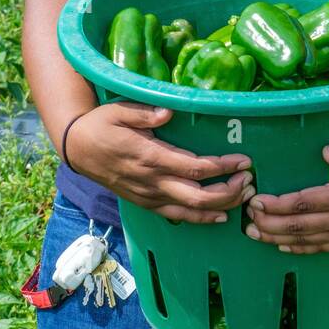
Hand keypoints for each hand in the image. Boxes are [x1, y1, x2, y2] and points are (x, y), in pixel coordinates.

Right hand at [64, 100, 253, 223]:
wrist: (77, 149)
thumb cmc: (101, 125)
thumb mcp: (119, 110)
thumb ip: (145, 113)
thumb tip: (169, 111)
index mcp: (150, 157)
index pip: (195, 168)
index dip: (223, 167)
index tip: (244, 161)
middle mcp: (152, 181)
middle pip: (200, 196)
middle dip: (230, 191)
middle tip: (250, 181)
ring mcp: (149, 196)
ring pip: (191, 210)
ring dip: (221, 206)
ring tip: (243, 197)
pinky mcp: (146, 203)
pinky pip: (177, 215)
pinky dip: (200, 218)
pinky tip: (220, 215)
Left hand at [244, 142, 328, 253]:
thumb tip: (326, 152)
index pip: (304, 204)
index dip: (277, 205)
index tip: (257, 200)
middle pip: (299, 227)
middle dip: (269, 223)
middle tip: (246, 218)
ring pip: (307, 241)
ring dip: (278, 238)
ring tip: (254, 234)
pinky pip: (322, 248)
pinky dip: (300, 249)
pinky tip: (283, 247)